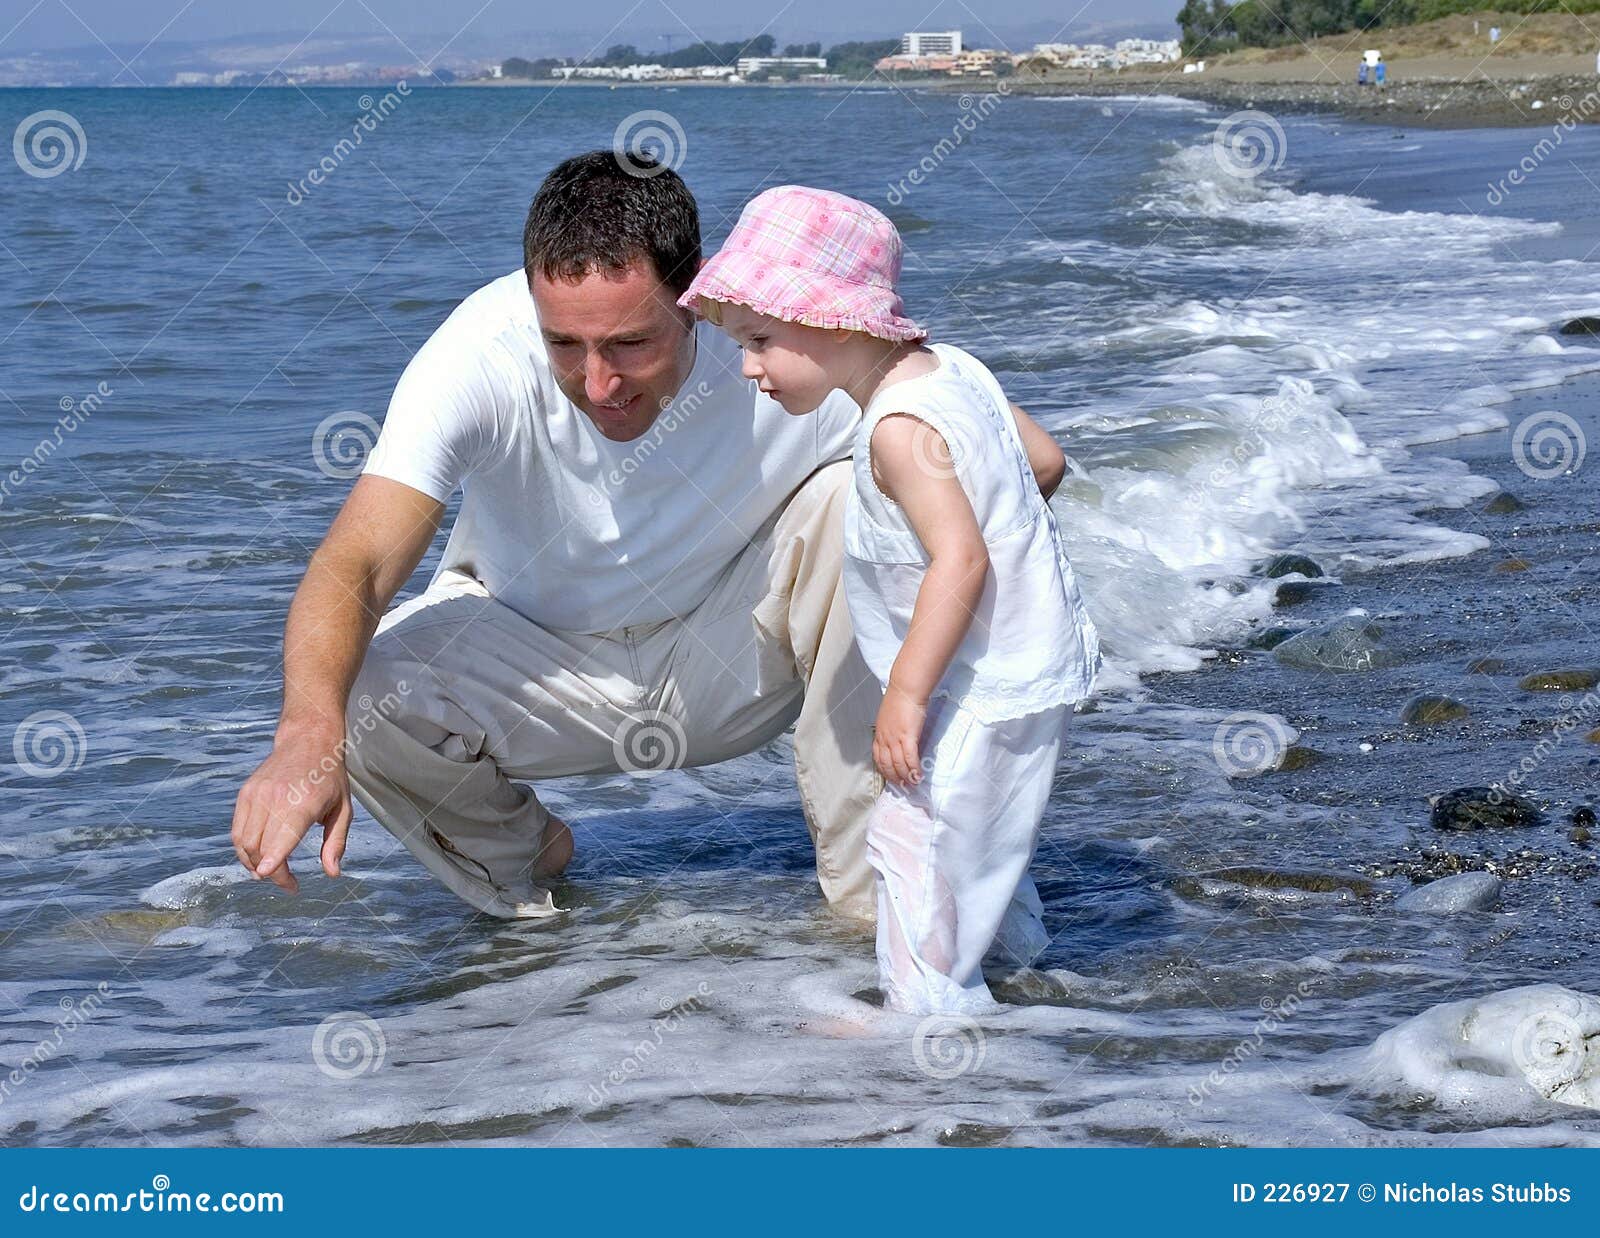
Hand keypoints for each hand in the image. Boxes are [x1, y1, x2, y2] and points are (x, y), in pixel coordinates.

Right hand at [232, 728, 352, 893]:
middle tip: (287, 882)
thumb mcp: (344, 809)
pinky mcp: (245, 793)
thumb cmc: (330, 779)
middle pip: (259, 847)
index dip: (271, 861)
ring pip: (243, 842)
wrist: (308, 742)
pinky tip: (259, 856)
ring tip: (271, 872)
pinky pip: (237, 830)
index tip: (267, 876)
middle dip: (270, 872)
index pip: (280, 837)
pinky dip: (244, 849)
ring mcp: (256, 794)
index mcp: (303, 803)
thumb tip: (332, 873)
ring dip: (252, 864)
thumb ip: (336, 843)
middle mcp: (276, 798)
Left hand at [872, 687, 927, 787]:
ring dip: (905, 777)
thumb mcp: (889, 715)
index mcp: (879, 733)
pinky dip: (914, 769)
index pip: (878, 758)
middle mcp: (885, 738)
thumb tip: (898, 734)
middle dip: (895, 778)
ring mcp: (895, 738)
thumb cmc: (900, 698)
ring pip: (898, 764)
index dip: (884, 770)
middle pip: (887, 765)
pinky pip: (910, 758)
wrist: (906, 688)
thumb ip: (891, 727)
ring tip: (912, 784)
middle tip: (903, 786)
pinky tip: (918, 775)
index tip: (891, 777)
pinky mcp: (907, 736)